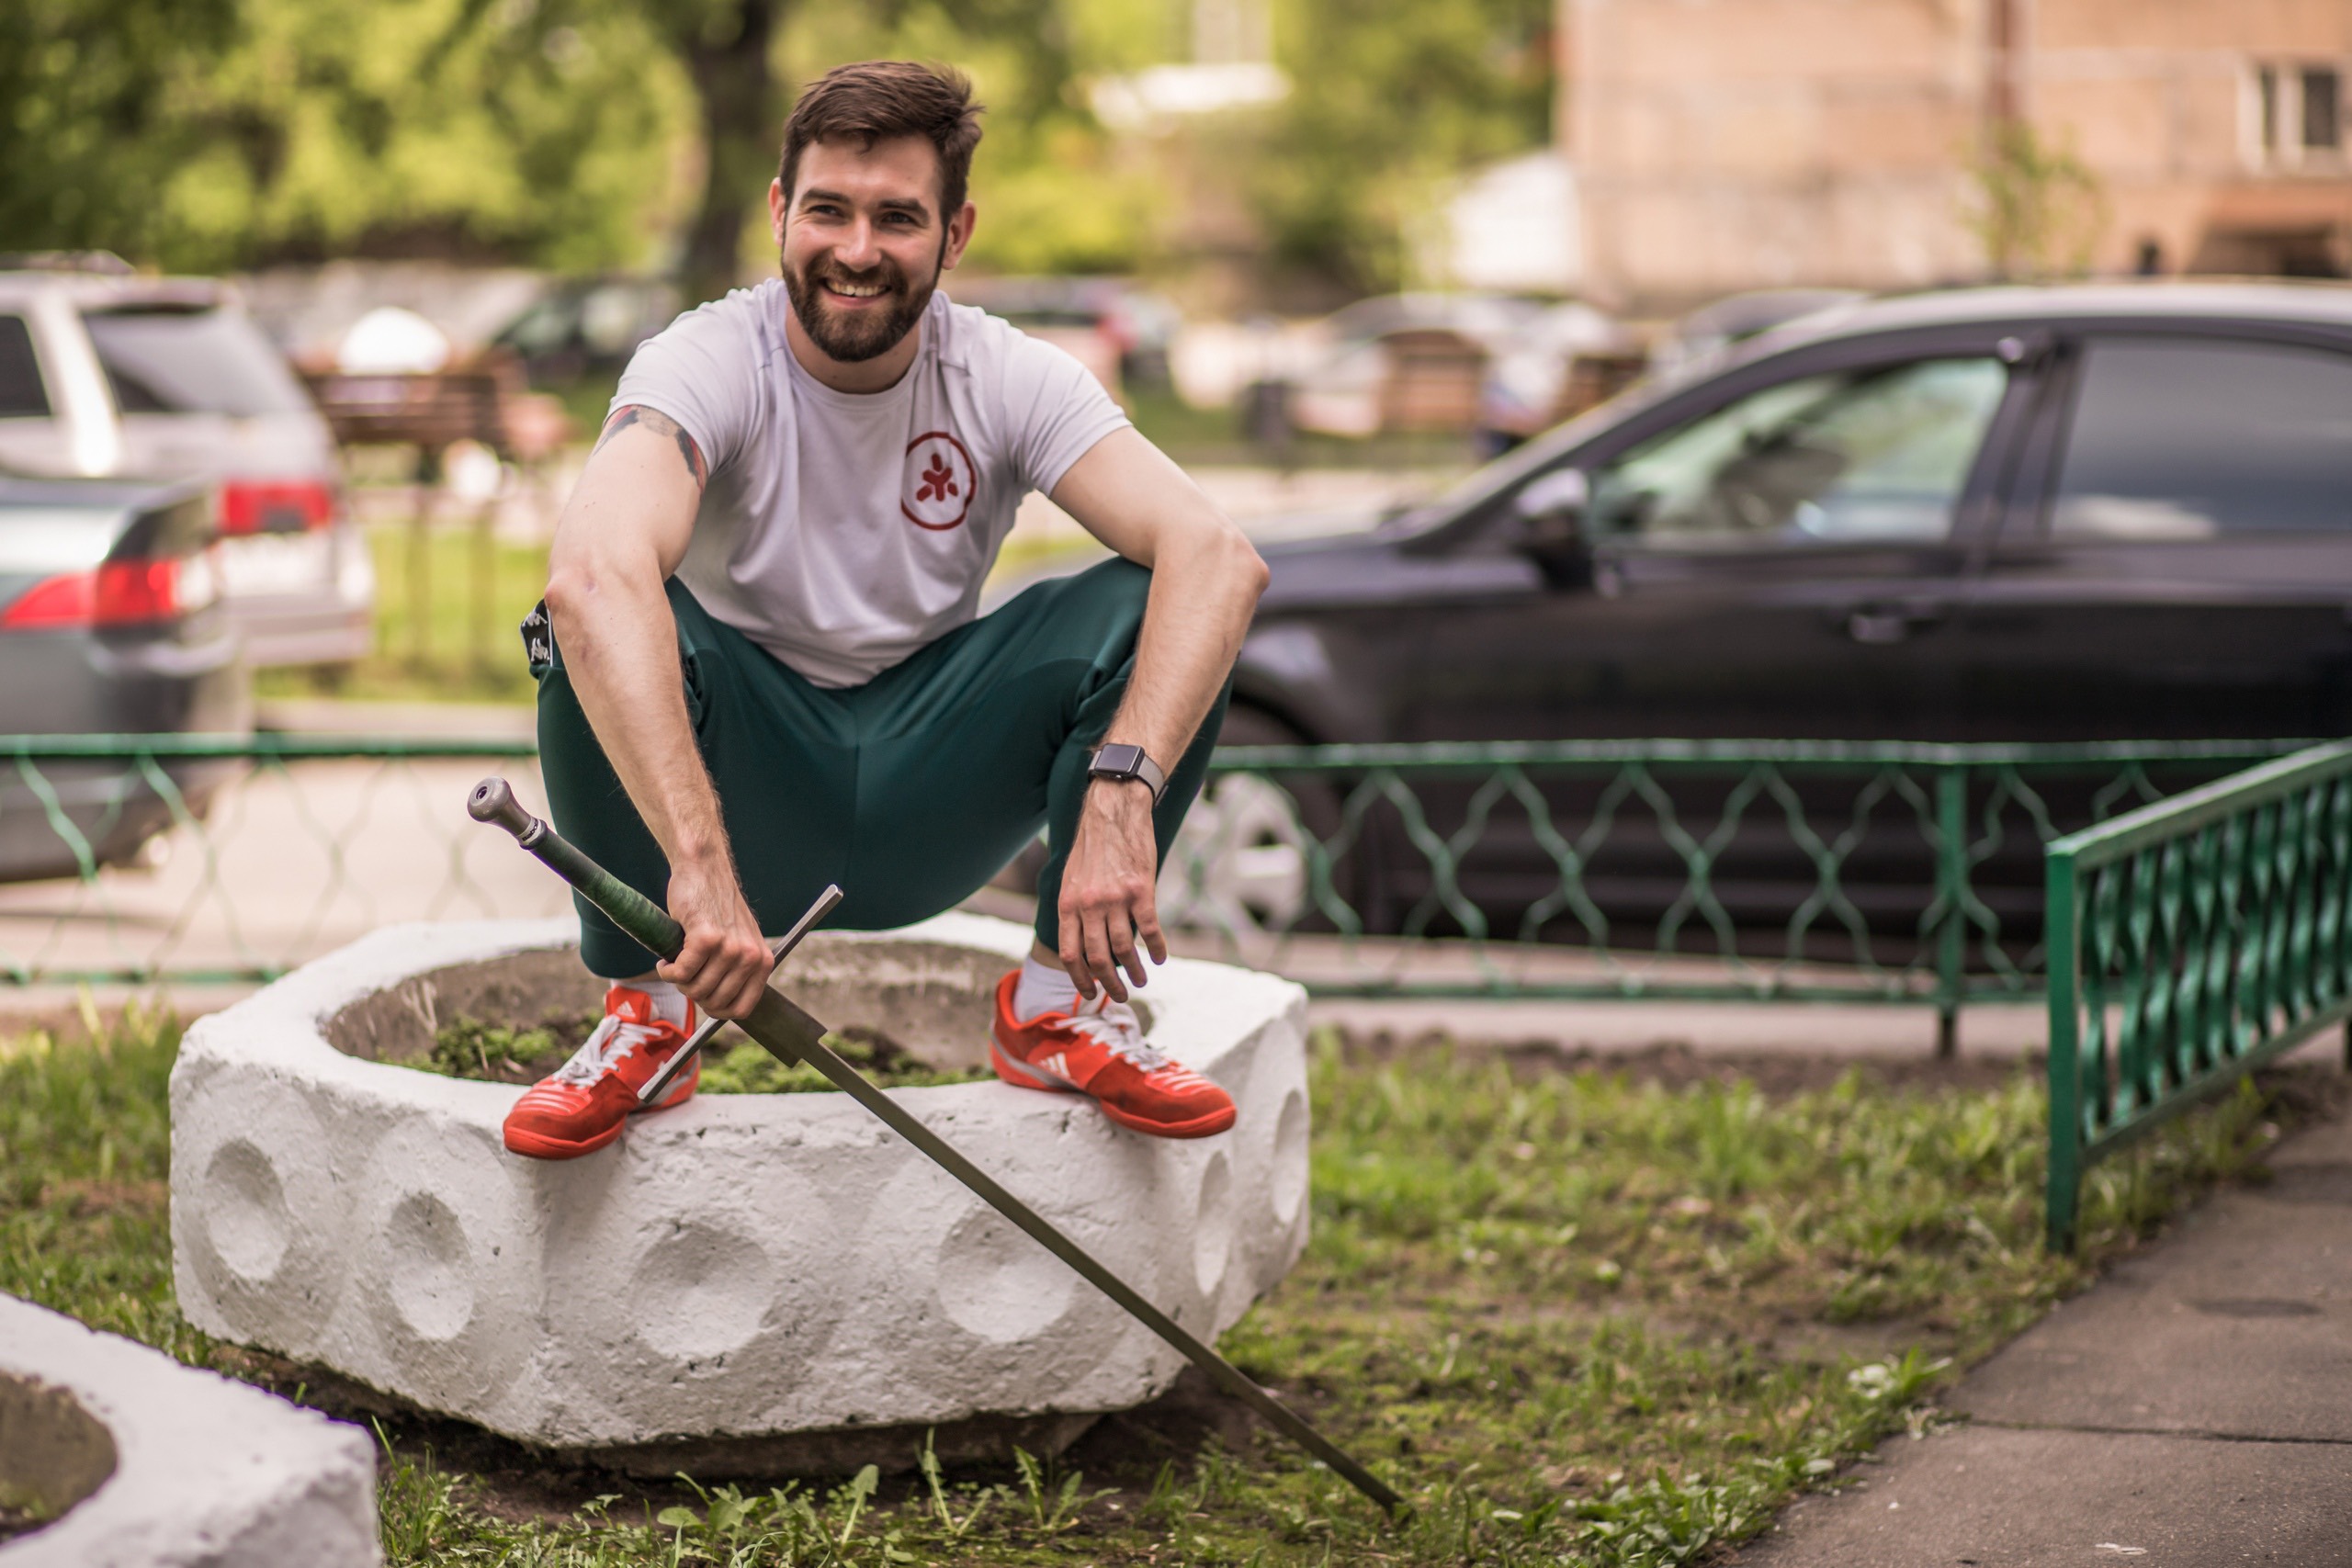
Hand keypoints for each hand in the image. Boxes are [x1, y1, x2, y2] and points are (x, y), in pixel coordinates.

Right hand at [657, 855, 771, 1018]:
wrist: (704, 870)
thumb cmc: (716, 907)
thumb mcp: (739, 941)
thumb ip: (737, 970)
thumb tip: (719, 1006)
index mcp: (762, 961)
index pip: (743, 1008)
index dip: (717, 1010)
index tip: (702, 999)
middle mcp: (750, 957)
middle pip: (715, 1003)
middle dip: (693, 994)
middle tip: (684, 976)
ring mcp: (729, 948)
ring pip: (695, 989)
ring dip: (677, 981)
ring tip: (675, 964)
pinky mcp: (706, 938)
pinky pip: (680, 973)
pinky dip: (666, 971)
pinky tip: (665, 959)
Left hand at [1057, 778, 1166, 1002]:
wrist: (1114, 810)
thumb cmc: (1092, 845)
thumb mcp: (1070, 878)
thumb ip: (1074, 910)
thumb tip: (1080, 945)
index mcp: (1068, 904)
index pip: (1070, 954)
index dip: (1080, 979)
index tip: (1091, 992)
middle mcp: (1089, 905)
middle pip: (1099, 958)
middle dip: (1111, 984)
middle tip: (1121, 995)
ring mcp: (1115, 898)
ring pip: (1126, 949)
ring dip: (1136, 971)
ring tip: (1142, 981)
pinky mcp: (1141, 890)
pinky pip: (1151, 929)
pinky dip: (1158, 948)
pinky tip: (1162, 957)